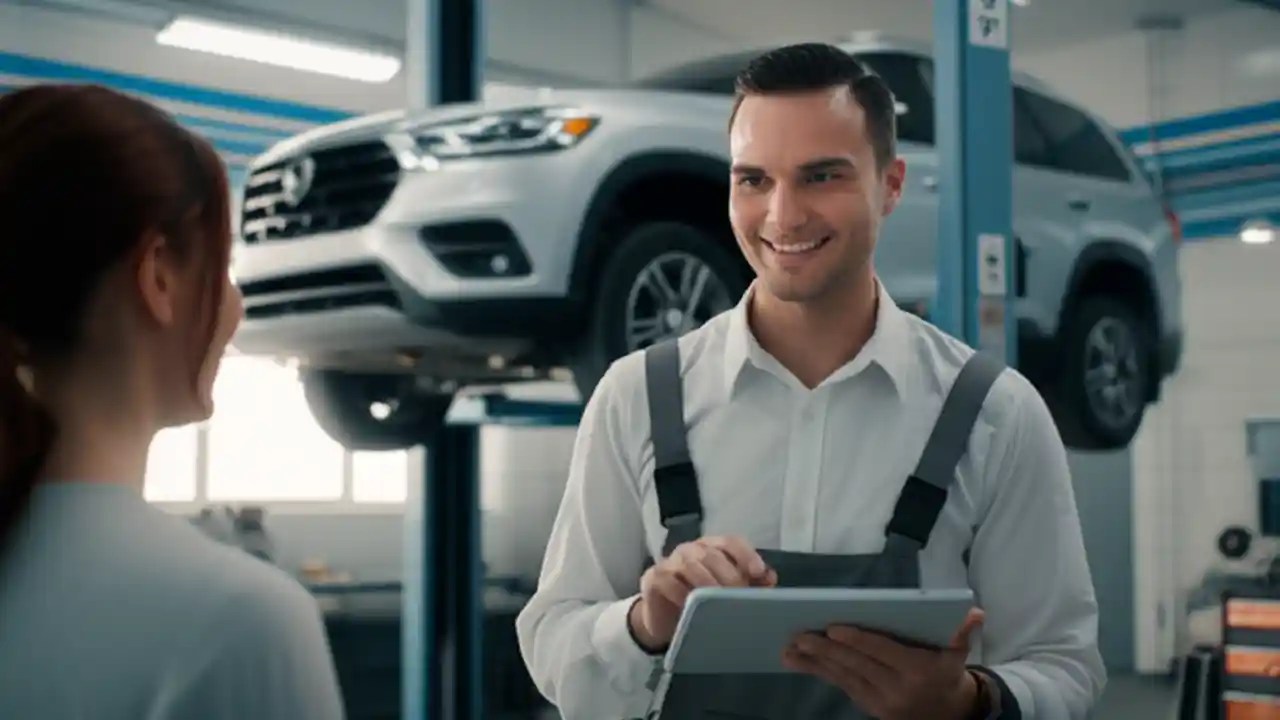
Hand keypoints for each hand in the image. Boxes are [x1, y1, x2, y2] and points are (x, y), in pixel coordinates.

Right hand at [629, 535, 777, 650]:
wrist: (666, 623)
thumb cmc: (701, 604)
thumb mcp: (729, 595)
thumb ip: (750, 585)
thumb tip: (770, 577)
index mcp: (712, 548)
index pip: (731, 541)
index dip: (746, 554)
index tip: (758, 572)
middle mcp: (691, 550)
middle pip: (712, 554)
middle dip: (729, 575)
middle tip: (739, 596)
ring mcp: (670, 562)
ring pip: (691, 564)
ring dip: (707, 584)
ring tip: (719, 603)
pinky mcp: (653, 578)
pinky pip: (669, 580)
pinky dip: (682, 593)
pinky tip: (692, 606)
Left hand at [782, 607, 985, 719]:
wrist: (948, 715)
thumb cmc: (946, 672)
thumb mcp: (958, 654)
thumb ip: (962, 632)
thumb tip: (974, 612)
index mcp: (918, 671)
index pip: (882, 652)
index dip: (857, 640)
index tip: (832, 628)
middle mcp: (898, 689)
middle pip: (857, 665)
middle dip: (826, 650)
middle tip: (800, 634)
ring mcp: (882, 703)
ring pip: (844, 678)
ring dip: (815, 663)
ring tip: (790, 650)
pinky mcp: (870, 709)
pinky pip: (842, 687)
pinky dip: (820, 674)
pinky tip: (800, 663)